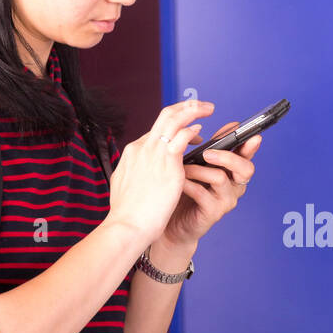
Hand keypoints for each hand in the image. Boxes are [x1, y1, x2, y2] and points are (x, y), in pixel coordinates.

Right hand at [106, 98, 216, 245]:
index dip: (174, 127)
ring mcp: (154, 153)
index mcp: (133, 153)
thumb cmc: (127, 214)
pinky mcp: (168, 163)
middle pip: (164, 115)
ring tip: (208, 109)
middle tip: (200, 105)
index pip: (156, 130)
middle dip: (185, 106)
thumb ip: (134, 174)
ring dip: (193, 110)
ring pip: (174, 118)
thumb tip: (138, 173)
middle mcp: (143, 148)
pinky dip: (193, 130)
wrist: (127, 226)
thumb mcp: (125, 186)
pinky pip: (182, 136)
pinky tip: (203, 134)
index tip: (187, 130)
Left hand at [155, 121, 261, 253]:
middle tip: (207, 153)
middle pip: (245, 168)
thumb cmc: (187, 188)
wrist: (171, 219)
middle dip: (228, 156)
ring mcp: (225, 200)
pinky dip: (189, 184)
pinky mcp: (212, 213)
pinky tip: (179, 181)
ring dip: (198, 169)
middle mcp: (234, 186)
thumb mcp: (201, 163)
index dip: (251, 145)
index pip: (247, 155)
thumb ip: (216, 146)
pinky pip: (203, 194)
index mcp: (233, 171)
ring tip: (182, 167)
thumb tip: (232, 125)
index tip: (252, 135)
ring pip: (220, 178)